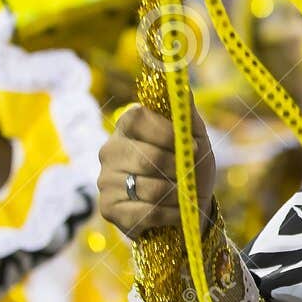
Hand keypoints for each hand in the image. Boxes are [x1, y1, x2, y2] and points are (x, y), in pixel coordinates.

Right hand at [98, 103, 215, 238]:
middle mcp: (110, 150)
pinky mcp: (108, 208)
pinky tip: (176, 212)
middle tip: (189, 176)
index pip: (137, 119)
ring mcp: (105, 180)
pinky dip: (171, 214)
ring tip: (184, 195)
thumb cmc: (191, 168)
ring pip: (150, 188)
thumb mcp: (196, 139)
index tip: (194, 147)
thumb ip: (186, 115)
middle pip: (147, 158)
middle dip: (179, 170)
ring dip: (178, 195)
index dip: (167, 134)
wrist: (188, 208)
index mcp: (127, 127)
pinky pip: (146, 212)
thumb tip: (183, 87)